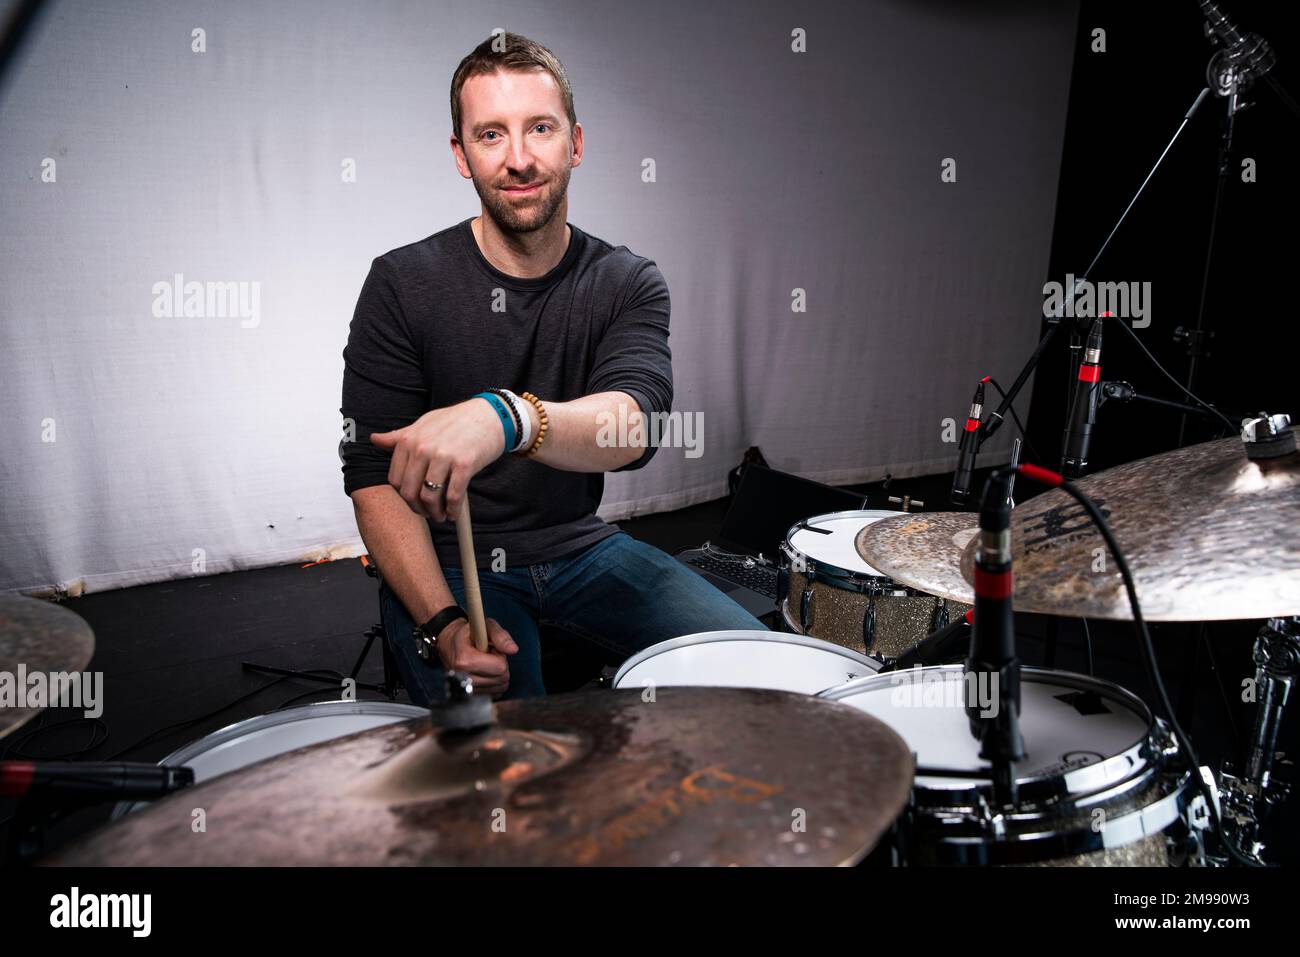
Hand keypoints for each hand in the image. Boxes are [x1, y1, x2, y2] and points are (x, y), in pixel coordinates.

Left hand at [370, 399, 504, 520]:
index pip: (395, 479)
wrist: (490, 415)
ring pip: (429, 497)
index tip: (413, 501)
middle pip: (409, 492)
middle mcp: (422, 448)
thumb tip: (374, 440)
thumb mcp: (424, 424)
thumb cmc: (457, 420)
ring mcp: (443, 456)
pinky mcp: (464, 465)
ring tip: (440, 515)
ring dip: (435, 513)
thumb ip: (399, 436)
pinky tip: (453, 513)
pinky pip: (453, 496)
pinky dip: (452, 510)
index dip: (403, 497)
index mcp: (409, 440)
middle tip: (427, 513)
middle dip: (418, 508)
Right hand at [436, 616, 517, 698]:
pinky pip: (495, 694)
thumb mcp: (485, 626)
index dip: (500, 656)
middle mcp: (462, 677)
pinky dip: (495, 684)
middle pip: (501, 679)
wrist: (449, 644)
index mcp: (464, 659)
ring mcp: (465, 688)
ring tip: (486, 664)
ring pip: (499, 688)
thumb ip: (500, 636)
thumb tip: (513, 649)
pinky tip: (485, 673)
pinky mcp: (470, 695)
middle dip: (500, 665)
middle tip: (489, 656)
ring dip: (497, 675)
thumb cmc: (468, 635)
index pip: (500, 667)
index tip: (491, 649)